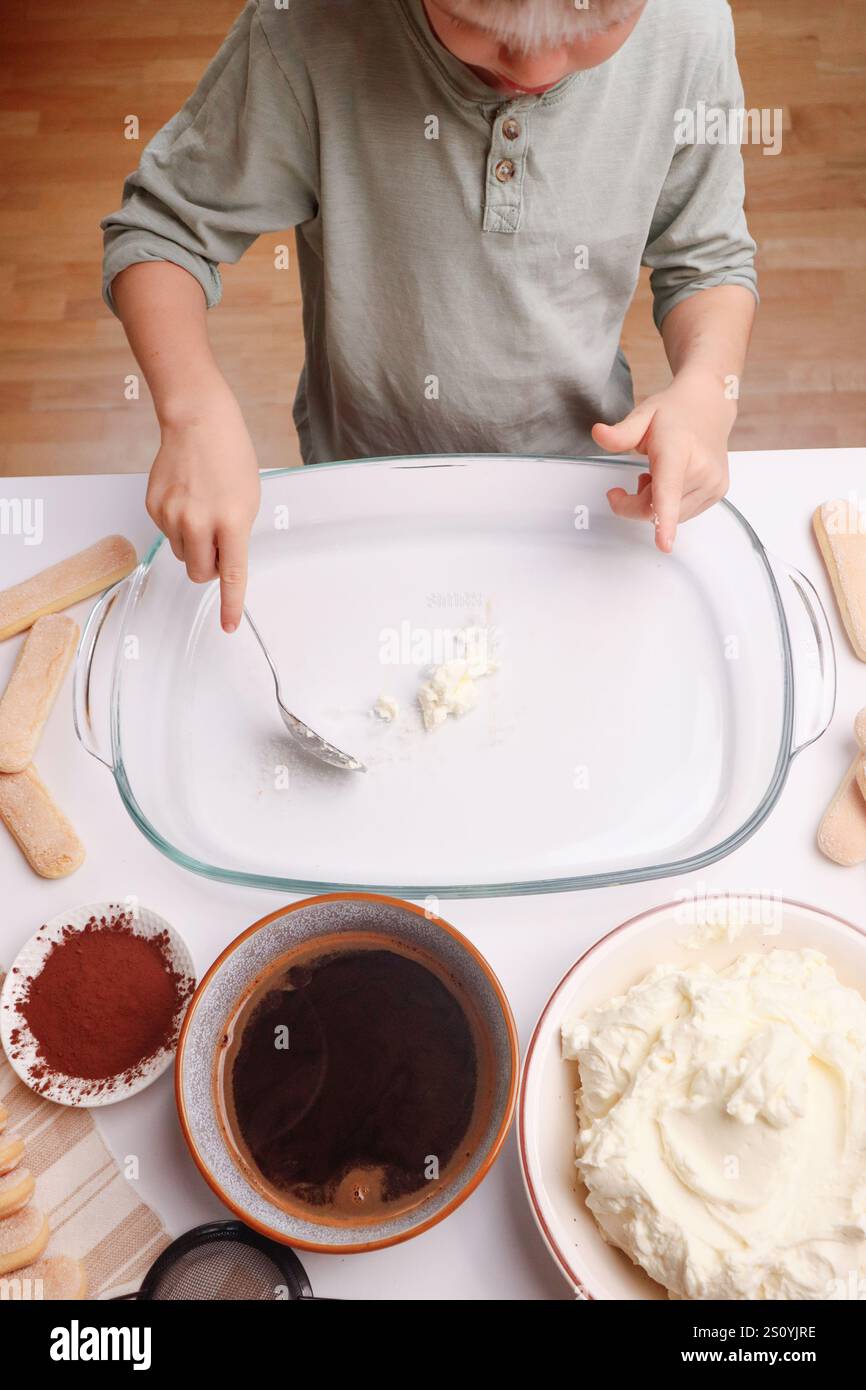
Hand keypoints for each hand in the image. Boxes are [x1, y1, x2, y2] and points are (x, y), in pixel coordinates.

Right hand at [146, 387, 260, 631]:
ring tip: (202, 509)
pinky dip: (178, 525)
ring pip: (182, 554)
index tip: (229, 625)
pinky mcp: (153, 508)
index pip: (231, 574)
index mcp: (231, 522)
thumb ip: (237, 537)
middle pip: (198, 573)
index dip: (230, 604)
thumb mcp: (248, 501)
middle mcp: (198, 522)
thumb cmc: (230, 458)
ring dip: (193, 544)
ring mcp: (172, 516)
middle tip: (218, 545)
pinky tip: (186, 498)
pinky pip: (167, 534)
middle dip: (208, 568)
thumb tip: (222, 564)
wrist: (198, 423)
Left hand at [591, 369, 736, 551]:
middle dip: (635, 503)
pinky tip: (672, 481)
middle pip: (656, 511)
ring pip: (670, 516)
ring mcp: (712, 483)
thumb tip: (598, 434)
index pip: (668, 490)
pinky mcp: (718, 493)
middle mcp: (701, 469)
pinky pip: (684, 514)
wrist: (709, 405)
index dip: (664, 520)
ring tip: (657, 474)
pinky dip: (670, 504)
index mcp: (678, 450)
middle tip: (629, 482)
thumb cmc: (675, 413)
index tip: (665, 544)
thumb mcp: (643, 415)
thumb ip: (620, 433)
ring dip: (654, 504)